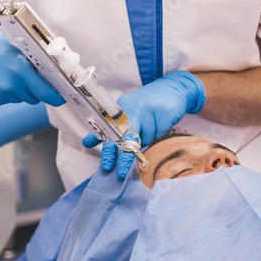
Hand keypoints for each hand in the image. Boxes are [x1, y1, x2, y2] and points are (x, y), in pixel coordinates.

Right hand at [0, 18, 64, 107]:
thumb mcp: (18, 46)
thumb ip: (36, 59)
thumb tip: (57, 68)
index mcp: (21, 71)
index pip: (46, 92)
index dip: (55, 97)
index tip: (59, 98)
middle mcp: (11, 85)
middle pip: (33, 98)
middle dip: (33, 90)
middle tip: (23, 75)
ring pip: (19, 99)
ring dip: (17, 91)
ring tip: (5, 74)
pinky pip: (5, 101)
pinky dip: (4, 93)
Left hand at [83, 71, 205, 177]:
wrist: (174, 87)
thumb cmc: (147, 104)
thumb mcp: (126, 114)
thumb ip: (108, 129)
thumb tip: (86, 143)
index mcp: (121, 110)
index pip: (112, 131)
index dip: (109, 149)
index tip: (106, 166)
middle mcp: (134, 109)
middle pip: (128, 138)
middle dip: (124, 157)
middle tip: (121, 172)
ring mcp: (150, 110)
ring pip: (147, 140)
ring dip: (150, 141)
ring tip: (154, 127)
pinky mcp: (165, 113)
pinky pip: (161, 135)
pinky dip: (161, 135)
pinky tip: (163, 125)